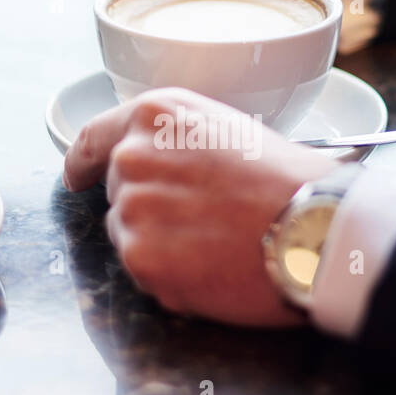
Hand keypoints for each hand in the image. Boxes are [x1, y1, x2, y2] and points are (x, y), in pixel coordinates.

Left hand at [63, 88, 336, 325]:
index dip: (82, 162)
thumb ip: (179, 142)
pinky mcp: (141, 258)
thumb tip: (163, 170)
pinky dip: (173, 279)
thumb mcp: (230, 130)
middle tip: (205, 222)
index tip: (77, 176)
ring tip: (217, 244)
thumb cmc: (293, 180)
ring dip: (162, 245)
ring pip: (130, 235)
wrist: (318, 227)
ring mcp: (133, 209)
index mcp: (155, 115)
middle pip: (120, 193)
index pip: (93, 139)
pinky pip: (144, 274)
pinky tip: (214, 268)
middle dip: (152, 209)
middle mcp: (133, 156)